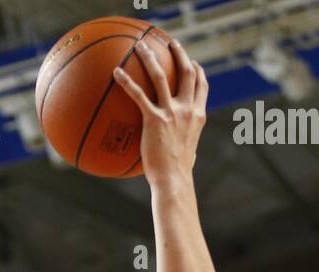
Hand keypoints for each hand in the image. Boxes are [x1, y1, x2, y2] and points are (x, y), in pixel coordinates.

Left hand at [112, 37, 207, 185]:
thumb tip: (182, 152)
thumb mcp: (188, 154)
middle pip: (186, 72)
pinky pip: (138, 95)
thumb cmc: (178, 174)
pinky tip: (115, 72)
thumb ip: (185, 144)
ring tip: (141, 46)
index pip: (202, 86)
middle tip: (171, 43)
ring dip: (150, 58)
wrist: (173, 180)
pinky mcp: (154, 120)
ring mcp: (171, 113)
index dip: (198, 71)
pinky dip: (126, 82)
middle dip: (180, 54)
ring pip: (161, 76)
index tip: (193, 62)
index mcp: (197, 116)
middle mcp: (187, 109)